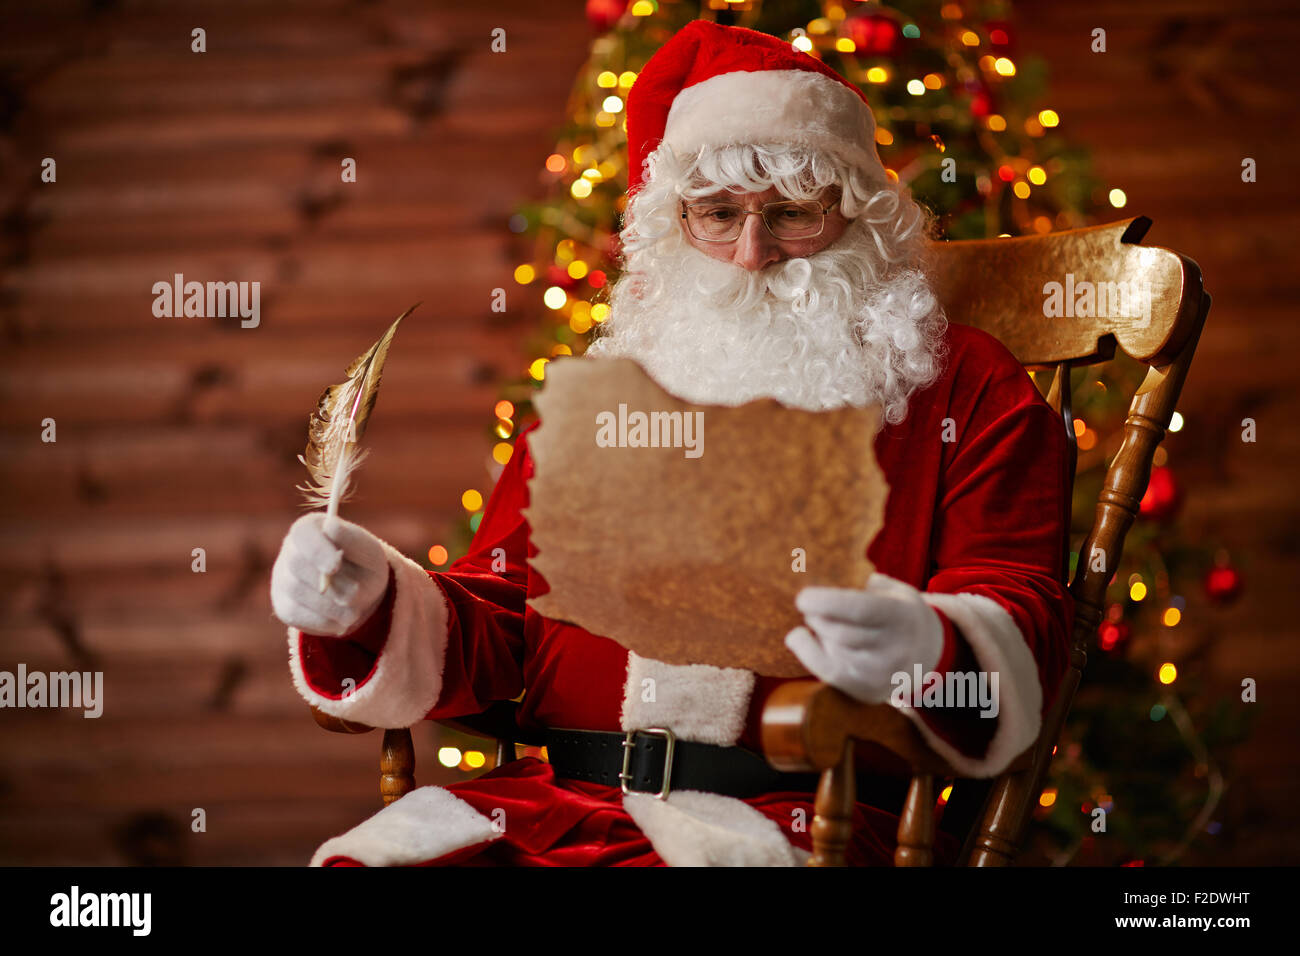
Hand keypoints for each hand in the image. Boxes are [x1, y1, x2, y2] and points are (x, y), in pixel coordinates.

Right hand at [271, 513, 389, 636]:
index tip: (336, 566)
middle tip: (355, 594)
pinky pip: (296, 615)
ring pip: (296, 592)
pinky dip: (323, 621)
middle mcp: (290, 550)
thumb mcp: (369, 553)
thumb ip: (353, 540)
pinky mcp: (283, 606)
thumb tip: (331, 525)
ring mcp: (282, 579)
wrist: (361, 596)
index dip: (317, 550)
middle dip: (328, 583)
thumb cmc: (364, 566)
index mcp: (311, 528)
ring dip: (329, 605)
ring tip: (353, 612)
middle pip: (296, 564)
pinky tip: (340, 620)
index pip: (303, 533)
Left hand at [784, 573, 944, 704]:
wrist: (928, 651)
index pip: (860, 610)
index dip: (827, 603)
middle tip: (810, 605)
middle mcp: (895, 650)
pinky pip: (829, 675)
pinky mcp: (869, 693)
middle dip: (816, 618)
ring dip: (817, 635)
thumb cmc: (899, 612)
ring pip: (832, 654)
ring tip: (819, 621)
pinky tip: (799, 638)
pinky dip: (809, 654)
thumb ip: (863, 583)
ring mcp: (883, 676)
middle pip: (840, 634)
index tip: (802, 597)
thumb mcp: (894, 590)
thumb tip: (822, 573)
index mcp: (901, 616)